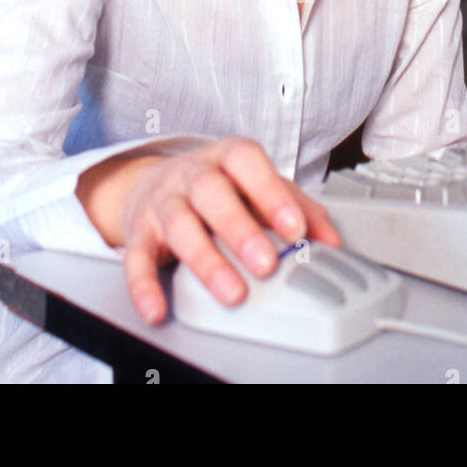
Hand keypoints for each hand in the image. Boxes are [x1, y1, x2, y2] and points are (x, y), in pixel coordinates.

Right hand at [75, 138, 340, 324]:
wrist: (153, 182)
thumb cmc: (219, 186)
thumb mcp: (258, 186)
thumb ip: (296, 205)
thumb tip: (331, 239)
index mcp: (226, 158)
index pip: (247, 161)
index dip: (271, 192)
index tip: (296, 227)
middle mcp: (192, 175)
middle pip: (211, 193)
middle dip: (239, 228)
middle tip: (266, 263)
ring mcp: (163, 202)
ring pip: (178, 225)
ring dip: (205, 260)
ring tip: (232, 293)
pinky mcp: (139, 233)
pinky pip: (135, 259)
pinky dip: (144, 286)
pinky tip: (159, 308)